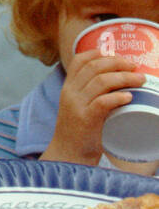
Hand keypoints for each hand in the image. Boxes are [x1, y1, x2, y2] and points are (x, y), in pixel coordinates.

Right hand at [42, 49, 144, 164]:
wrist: (68, 155)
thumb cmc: (79, 132)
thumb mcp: (79, 108)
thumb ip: (90, 95)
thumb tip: (117, 84)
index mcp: (68, 88)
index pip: (78, 61)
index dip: (97, 53)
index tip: (115, 54)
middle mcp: (70, 93)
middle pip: (93, 68)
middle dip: (117, 63)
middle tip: (134, 66)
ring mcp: (77, 105)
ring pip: (100, 81)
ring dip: (124, 78)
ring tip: (140, 80)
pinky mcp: (86, 120)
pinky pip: (102, 102)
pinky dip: (118, 97)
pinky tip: (129, 97)